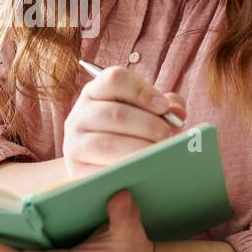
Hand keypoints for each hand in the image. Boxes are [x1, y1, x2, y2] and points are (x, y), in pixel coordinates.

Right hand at [63, 65, 185, 179]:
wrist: (99, 169)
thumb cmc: (128, 138)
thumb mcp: (142, 116)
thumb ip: (163, 108)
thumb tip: (177, 112)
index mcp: (95, 93)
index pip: (115, 79)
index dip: (141, 90)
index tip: (164, 106)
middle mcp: (79, 116)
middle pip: (116, 114)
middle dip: (150, 126)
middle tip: (173, 138)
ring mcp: (74, 145)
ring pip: (108, 144)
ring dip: (141, 150)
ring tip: (163, 156)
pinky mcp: (77, 172)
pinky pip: (102, 171)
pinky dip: (126, 171)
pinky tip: (145, 172)